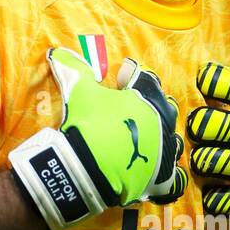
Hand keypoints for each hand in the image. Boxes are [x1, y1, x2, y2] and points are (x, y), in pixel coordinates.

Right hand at [10, 48, 186, 229]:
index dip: (130, 77)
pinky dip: (163, 172)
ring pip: (171, 141)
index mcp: (150, 98)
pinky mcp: (163, 178)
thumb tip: (57, 51)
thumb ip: (72, 68)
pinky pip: (172, 175)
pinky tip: (149, 170)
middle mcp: (165, 123)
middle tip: (129, 112)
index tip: (120, 79)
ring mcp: (166, 152)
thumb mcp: (78, 91)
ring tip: (141, 142)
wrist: (88, 169)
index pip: (146, 79)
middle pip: (164, 109)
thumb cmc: (88, 123)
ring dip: (159, 138)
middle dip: (149, 108)